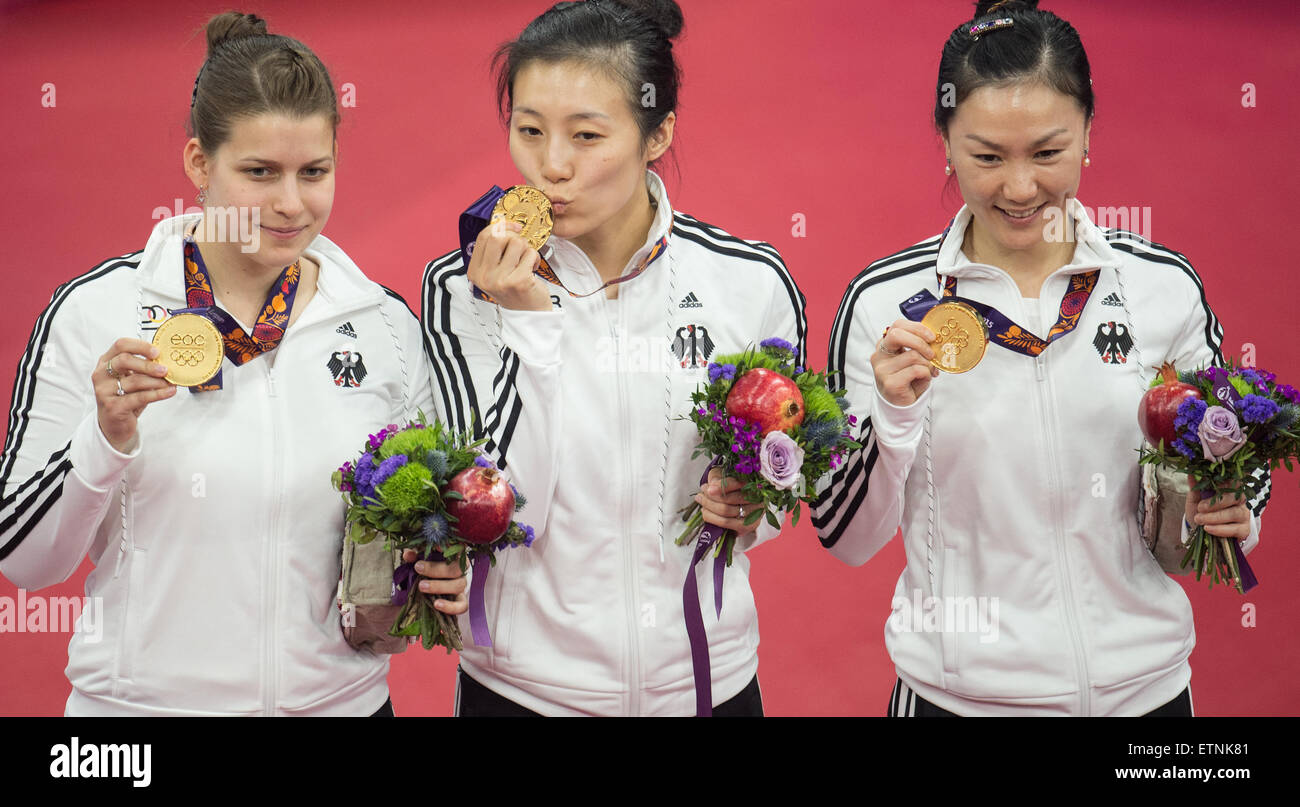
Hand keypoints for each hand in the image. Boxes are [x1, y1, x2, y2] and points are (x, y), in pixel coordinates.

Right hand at [94, 337, 175, 452]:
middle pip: (125, 360)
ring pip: (134, 380)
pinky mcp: (113, 406)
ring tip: (170, 383)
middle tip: (165, 369)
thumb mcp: (131, 379)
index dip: (140, 346)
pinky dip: (158, 394)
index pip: (121, 345)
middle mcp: (102, 374)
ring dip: (156, 381)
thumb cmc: (124, 398)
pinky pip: (140, 397)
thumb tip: (166, 360)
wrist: (114, 424)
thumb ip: (142, 368)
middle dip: (148, 365)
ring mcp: (105, 391)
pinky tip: (169, 392)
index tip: (157, 352)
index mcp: (106, 362)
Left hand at [403, 549, 467, 614]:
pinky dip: (450, 606)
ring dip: (440, 586)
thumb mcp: (425, 559)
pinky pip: (461, 606)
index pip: (458, 549)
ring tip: (422, 586)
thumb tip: (407, 555)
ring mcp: (463, 586)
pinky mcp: (462, 601)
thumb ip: (417, 554)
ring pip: (458, 585)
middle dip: (436, 569)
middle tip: (418, 567)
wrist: (442, 585)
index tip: (435, 546)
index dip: (449, 547)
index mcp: (456, 556)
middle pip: (456, 568)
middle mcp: (462, 570)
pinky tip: (436, 605)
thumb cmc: (434, 568)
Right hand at [467, 218, 551, 311]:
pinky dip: (535, 258)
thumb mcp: (494, 272)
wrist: (528, 314)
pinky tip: (532, 269)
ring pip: (517, 243)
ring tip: (526, 261)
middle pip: (497, 236)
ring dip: (526, 249)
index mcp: (475, 271)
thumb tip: (501, 223)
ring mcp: (501, 280)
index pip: (483, 237)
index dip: (500, 226)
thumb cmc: (513, 289)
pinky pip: (530, 253)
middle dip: (514, 236)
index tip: (513, 228)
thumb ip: (493, 251)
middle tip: (521, 246)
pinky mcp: (519, 281)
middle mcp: (485, 276)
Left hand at [695, 467, 761, 535]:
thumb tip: (712, 486)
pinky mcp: (747, 526)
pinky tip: (705, 512)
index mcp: (753, 481)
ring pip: (726, 510)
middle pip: (730, 499)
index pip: (737, 483)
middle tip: (700, 495)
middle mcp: (757, 497)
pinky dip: (712, 518)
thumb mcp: (723, 476)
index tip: (708, 488)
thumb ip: (718, 477)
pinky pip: (725, 523)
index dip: (722, 486)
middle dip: (711, 497)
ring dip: (708, 506)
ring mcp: (754, 513)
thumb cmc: (730, 487)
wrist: (738, 506)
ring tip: (700, 501)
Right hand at [872, 319, 939, 406]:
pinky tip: (923, 379)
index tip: (931, 337)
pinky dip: (926, 374)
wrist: (902, 406)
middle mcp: (880, 356)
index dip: (917, 328)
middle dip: (920, 341)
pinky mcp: (890, 383)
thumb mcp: (913, 360)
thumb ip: (918, 347)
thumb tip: (934, 339)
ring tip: (929, 371)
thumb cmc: (909, 380)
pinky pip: (916, 370)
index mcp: (884, 346)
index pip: (898, 326)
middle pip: (897, 335)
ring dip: (927, 363)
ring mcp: (882, 370)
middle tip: (931, 353)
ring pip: (913, 355)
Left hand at [1184, 479, 1250, 541]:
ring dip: (1215, 517)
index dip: (1224, 483)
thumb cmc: (1200, 512)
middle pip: (1235, 497)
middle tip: (1200, 508)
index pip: (1233, 481)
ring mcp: (1244, 515)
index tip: (1210, 485)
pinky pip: (1235, 529)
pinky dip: (1220, 529)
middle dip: (1216, 503)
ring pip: (1234, 513)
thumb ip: (1195, 488)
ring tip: (1199, 519)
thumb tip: (1191, 474)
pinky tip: (1207, 528)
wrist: (1201, 532)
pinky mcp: (1245, 530)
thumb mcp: (1195, 499)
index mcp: (1230, 488)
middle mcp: (1240, 500)